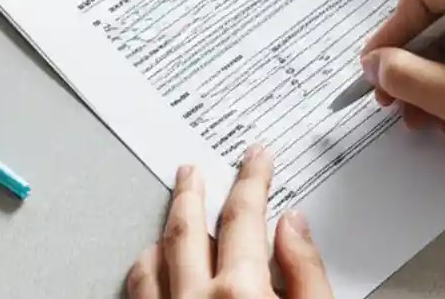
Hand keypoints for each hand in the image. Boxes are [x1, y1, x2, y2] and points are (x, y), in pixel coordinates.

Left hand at [127, 146, 331, 297]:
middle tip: (191, 170)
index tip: (256, 159)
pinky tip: (154, 262)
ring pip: (153, 258)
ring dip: (166, 230)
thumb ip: (307, 274)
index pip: (243, 217)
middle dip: (190, 193)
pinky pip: (138, 291)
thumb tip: (293, 226)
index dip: (251, 181)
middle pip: (186, 228)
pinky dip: (146, 268)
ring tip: (175, 212)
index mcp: (240, 292)